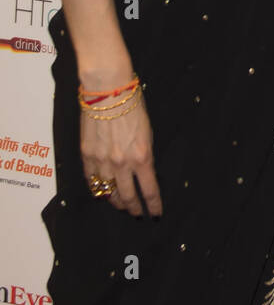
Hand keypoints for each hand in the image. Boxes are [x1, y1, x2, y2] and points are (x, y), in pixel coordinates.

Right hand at [81, 97, 162, 217]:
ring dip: (116, 202)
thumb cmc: (132, 105)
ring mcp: (102, 161)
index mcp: (142, 157)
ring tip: (121, 205)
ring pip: (108, 192)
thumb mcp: (148, 132)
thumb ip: (145, 154)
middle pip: (128, 197)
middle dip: (134, 208)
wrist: (108, 91)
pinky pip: (92, 180)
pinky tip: (102, 192)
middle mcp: (122, 163)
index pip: (150, 190)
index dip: (154, 205)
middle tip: (138, 214)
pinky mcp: (87, 155)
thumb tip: (144, 171)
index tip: (156, 213)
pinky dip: (97, 189)